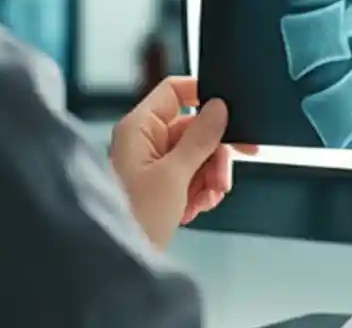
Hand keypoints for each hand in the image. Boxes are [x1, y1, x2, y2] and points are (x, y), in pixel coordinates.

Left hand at [109, 77, 240, 247]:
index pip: (174, 91)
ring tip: (209, 197)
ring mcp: (152, 163)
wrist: (122, 260)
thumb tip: (218, 108)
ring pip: (197, 154)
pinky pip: (191, 176)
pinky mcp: (161, 186)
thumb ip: (200, 138)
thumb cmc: (134, 216)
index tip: (229, 109)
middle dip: (214, 153)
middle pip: (193, 128)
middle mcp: (145, 141)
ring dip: (210, 176)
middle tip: (225, 173)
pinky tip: (198, 207)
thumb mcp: (175, 175)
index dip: (202, 94)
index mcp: (140, 128)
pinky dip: (201, 190)